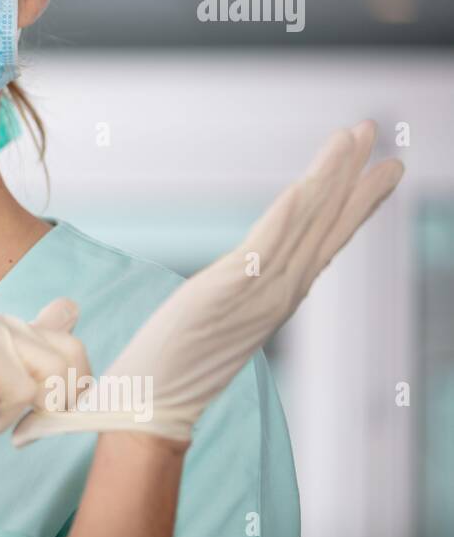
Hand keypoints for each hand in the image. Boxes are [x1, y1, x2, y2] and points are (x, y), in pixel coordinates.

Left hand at [13, 120, 404, 446]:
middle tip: (376, 132)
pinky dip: (279, 221)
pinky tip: (298, 189)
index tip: (384, 166)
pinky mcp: (220, 295)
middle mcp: (277, 292)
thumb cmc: (178, 362)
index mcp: (279, 294)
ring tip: (351, 139)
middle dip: (353, 177)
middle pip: (325, 226)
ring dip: (326, 180)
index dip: (357, 201)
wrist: (151, 404)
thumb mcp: (223, 315)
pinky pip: (257, 252)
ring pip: (301, 228)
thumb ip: (245, 287)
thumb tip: (255, 264)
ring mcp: (253, 295)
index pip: (327, 239)